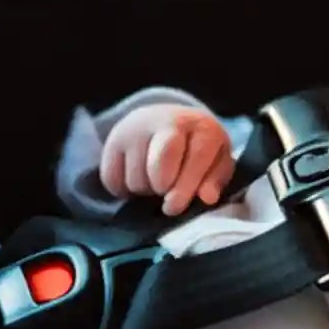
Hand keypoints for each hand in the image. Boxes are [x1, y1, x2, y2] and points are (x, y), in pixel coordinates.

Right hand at [100, 104, 234, 215]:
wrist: (166, 121)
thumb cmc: (197, 150)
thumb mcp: (216, 162)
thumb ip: (214, 181)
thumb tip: (207, 198)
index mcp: (202, 127)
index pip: (196, 156)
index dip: (186, 186)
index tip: (175, 207)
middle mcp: (168, 121)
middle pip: (161, 160)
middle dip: (162, 187)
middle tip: (166, 198)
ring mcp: (137, 128)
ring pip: (135, 176)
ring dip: (144, 191)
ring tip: (157, 184)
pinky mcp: (113, 139)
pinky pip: (112, 178)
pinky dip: (122, 190)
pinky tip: (138, 181)